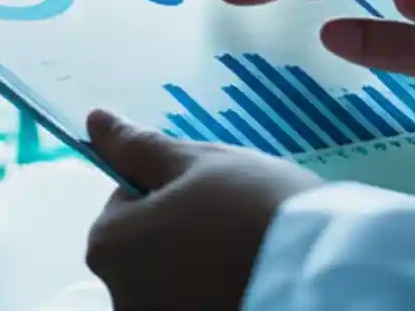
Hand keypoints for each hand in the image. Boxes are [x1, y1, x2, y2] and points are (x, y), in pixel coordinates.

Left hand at [85, 110, 321, 309]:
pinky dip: (217, 293)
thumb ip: (140, 148)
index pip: (124, 201)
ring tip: (248, 253)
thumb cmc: (253, 207)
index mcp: (108, 245)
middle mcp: (120, 298)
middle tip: (235, 221)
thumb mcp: (199, 163)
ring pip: (173, 284)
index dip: (168, 188)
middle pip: (146, 250)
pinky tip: (250, 279)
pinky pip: (196, 304)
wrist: (319, 274)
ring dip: (198, 269)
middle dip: (181, 234)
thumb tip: (94, 122)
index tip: (212, 191)